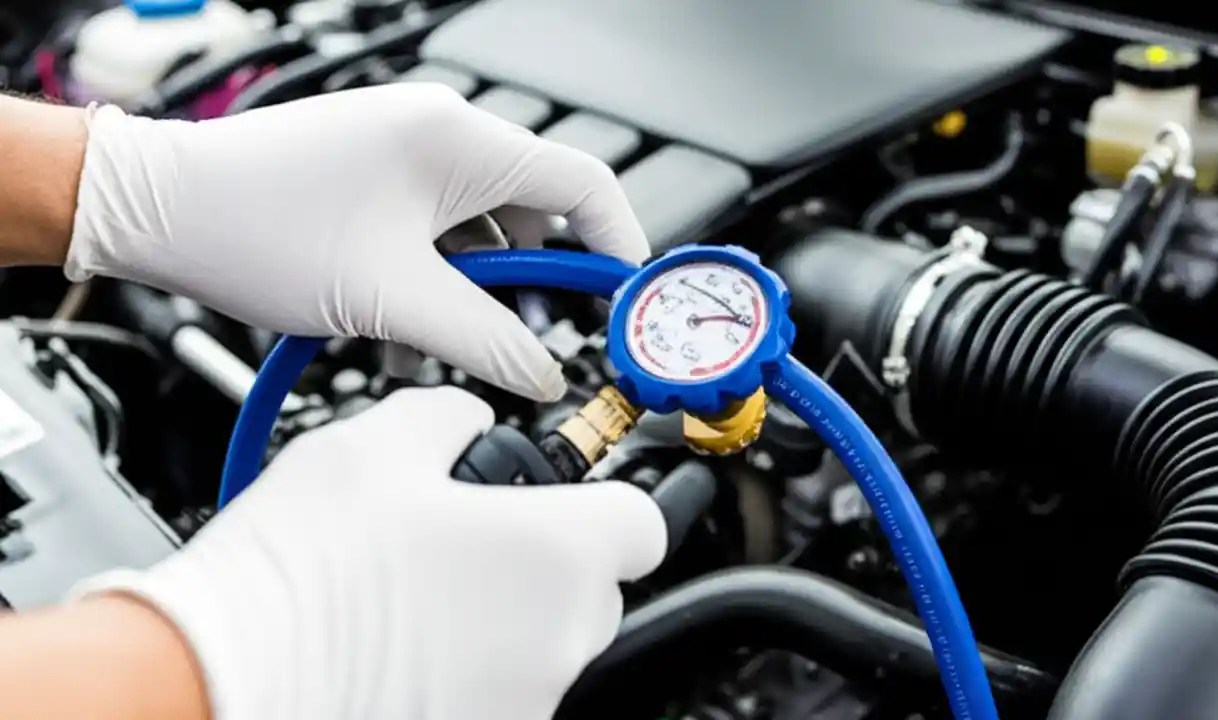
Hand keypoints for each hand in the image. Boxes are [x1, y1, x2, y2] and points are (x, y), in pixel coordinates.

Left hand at [66, 85, 648, 400]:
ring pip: (479, 234)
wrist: (154, 209)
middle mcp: (439, 133)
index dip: (616, 248)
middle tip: (525, 345)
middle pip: (532, 216)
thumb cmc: (255, 227)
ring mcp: (405, 152)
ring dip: (472, 296)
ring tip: (433, 348)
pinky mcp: (378, 177)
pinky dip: (433, 283)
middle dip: (531, 288)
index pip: (583, 185)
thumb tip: (544, 373)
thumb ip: (486, 342)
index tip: (624, 303)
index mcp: (459, 139)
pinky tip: (401, 332)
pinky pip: (436, 233)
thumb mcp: (391, 301)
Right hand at [75, 387, 666, 719]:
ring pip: (542, 643)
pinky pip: (501, 690)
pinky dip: (469, 666)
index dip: (610, 501)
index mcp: (558, 554)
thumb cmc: (304, 570)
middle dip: (545, 560)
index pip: (643, 524)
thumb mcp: (378, 443)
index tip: (579, 497)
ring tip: (415, 591)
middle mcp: (559, 639)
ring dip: (502, 616)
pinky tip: (401, 642)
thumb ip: (449, 415)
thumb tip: (464, 417)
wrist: (224, 678)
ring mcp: (524, 703)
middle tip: (469, 539)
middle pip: (592, 587)